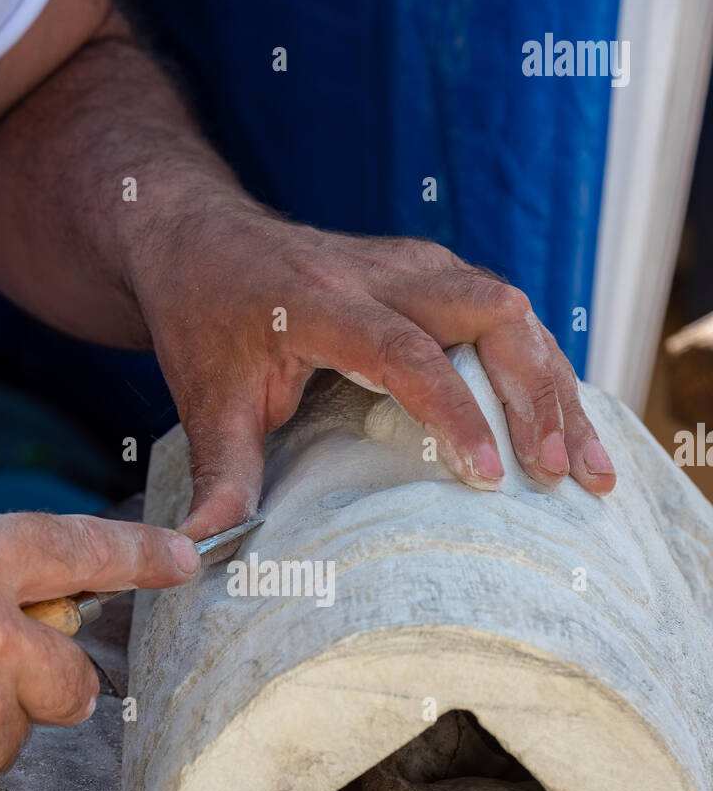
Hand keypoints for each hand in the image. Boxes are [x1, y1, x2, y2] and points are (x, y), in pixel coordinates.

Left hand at [134, 210, 615, 538]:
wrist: (204, 238)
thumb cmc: (204, 320)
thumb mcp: (204, 399)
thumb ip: (219, 473)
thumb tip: (200, 553)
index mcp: (320, 300)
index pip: (405, 352)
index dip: (454, 412)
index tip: (487, 477)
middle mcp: (380, 271)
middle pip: (487, 314)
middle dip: (536, 393)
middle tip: (561, 471)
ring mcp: (414, 265)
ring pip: (511, 311)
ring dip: (556, 386)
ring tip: (590, 466)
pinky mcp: (435, 275)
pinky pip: (506, 315)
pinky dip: (543, 369)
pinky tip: (568, 427)